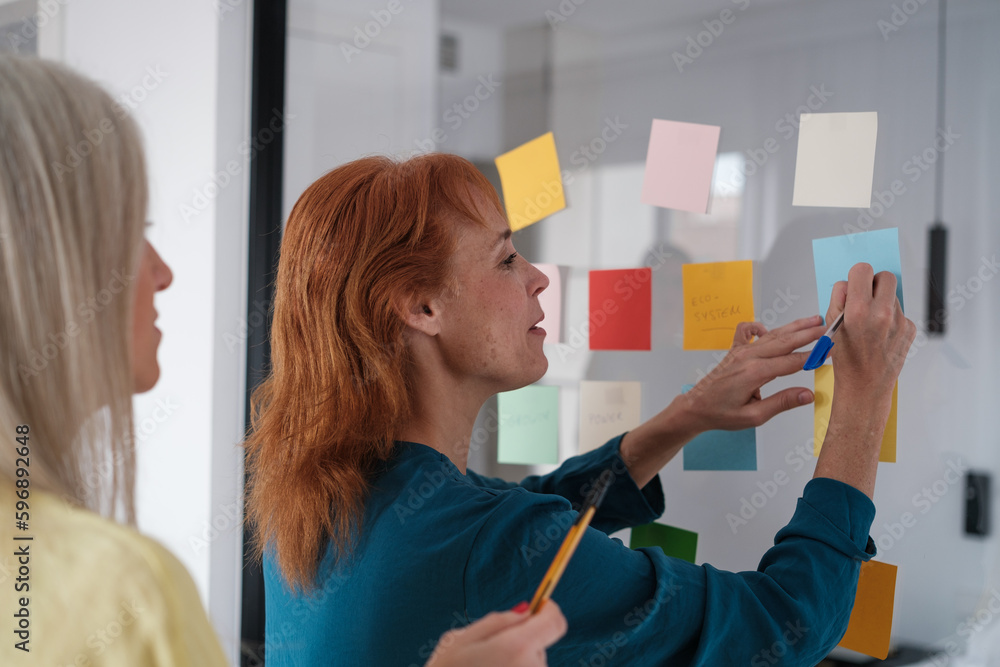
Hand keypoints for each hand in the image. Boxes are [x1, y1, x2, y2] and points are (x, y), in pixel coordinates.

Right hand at [425, 601, 566, 666]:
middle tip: (488, 652)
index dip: (548, 610)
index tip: (540, 607)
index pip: (555, 623)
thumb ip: (498, 621)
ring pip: (531, 663)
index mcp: (516, 648)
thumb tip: (526, 612)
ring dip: (515, 662)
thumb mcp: (461, 639)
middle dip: (521, 641)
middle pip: (539, 645)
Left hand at [679, 315, 827, 433]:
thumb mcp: (754, 416)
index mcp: (756, 373)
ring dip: (793, 327)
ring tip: (813, 320)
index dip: (814, 356)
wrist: (695, 407)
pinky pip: (747, 331)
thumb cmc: (722, 414)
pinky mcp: (734, 350)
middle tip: (829, 327)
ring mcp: (740, 351)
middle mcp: (749, 357)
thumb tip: (809, 394)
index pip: (793, 362)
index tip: (832, 350)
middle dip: (809, 334)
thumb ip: (782, 403)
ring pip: (772, 334)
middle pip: (785, 342)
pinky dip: (759, 327)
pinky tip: (769, 329)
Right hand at [825, 263, 915, 408]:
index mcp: (858, 310)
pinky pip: (901, 312)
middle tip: (866, 297)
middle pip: (885, 276)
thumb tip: (847, 283)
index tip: (855, 284)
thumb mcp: (831, 326)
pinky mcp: (911, 329)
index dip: (857, 276)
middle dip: (875, 283)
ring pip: (893, 295)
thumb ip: (838, 299)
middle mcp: (882, 314)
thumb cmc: (846, 359)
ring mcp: (900, 321)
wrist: (865, 386)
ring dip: (883, 301)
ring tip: (872, 322)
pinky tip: (881, 333)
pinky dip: (891, 318)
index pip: (862, 270)